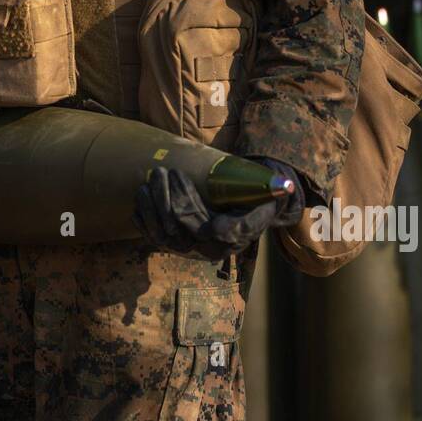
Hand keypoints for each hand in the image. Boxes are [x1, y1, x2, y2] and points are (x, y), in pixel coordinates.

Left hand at [133, 160, 304, 258]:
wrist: (250, 209)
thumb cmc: (259, 196)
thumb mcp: (271, 194)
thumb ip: (275, 192)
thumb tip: (283, 186)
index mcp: (233, 237)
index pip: (203, 225)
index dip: (186, 201)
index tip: (178, 174)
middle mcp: (211, 249)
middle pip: (180, 230)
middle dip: (166, 199)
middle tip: (161, 171)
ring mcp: (193, 250)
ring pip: (164, 237)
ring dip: (151, 209)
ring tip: (148, 182)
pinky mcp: (177, 246)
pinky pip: (155, 240)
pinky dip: (144, 223)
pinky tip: (138, 203)